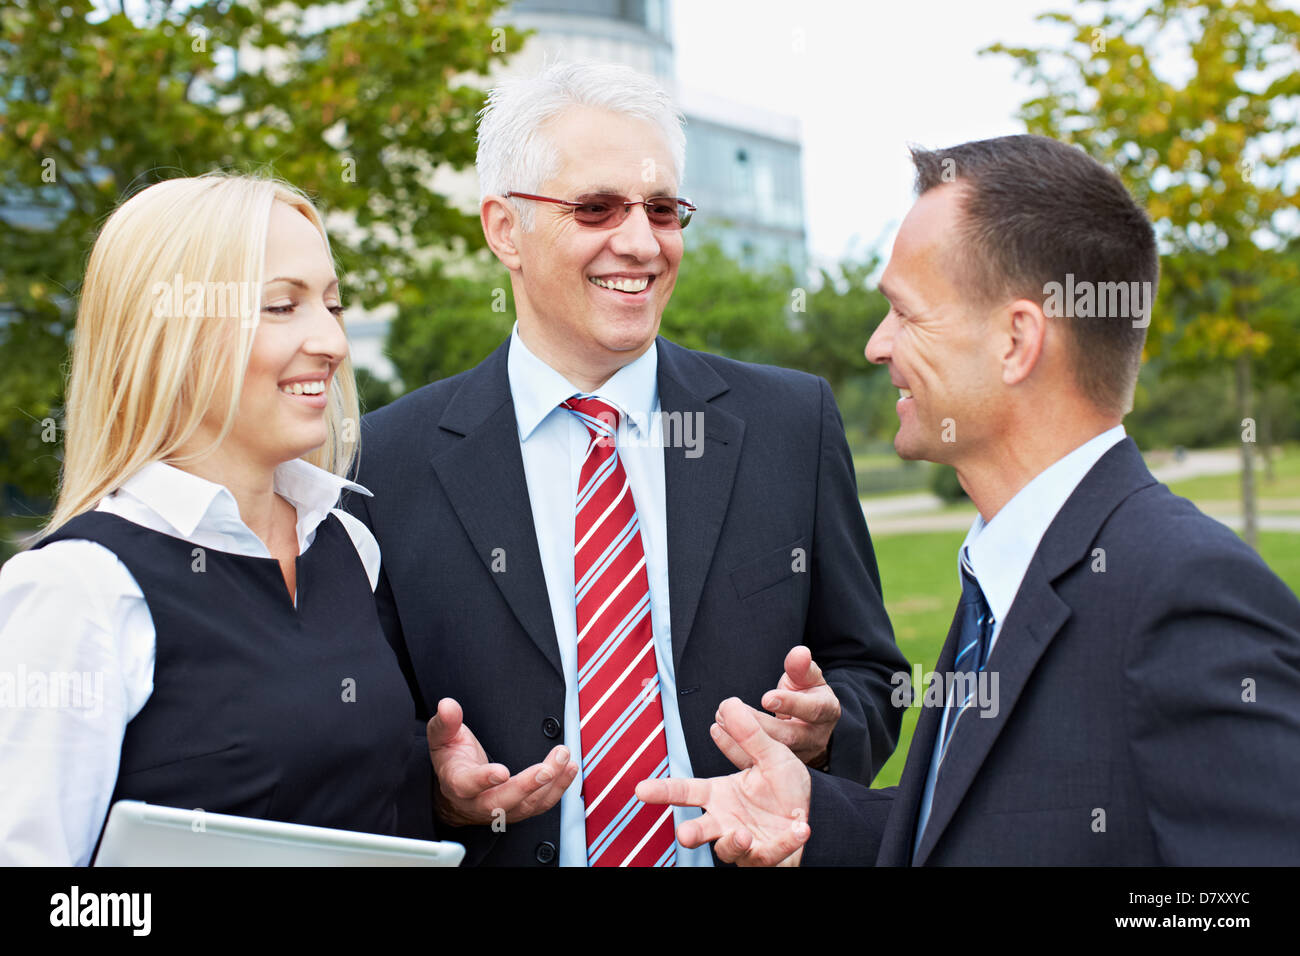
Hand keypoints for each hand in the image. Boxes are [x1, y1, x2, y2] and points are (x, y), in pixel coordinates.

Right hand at [426, 697, 578, 826]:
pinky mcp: (519, 810)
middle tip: (547, 768)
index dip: (484, 780)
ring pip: (527, 805)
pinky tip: (570, 769)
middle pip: (502, 801)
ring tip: (565, 760)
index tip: (501, 771)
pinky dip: (558, 789)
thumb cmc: (451, 760)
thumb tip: (447, 705)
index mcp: (458, 783)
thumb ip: (446, 722)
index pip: (468, 785)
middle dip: (527, 786)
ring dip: (550, 784)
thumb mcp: (442, 738)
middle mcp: (478, 803)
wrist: (455, 791)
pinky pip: (540, 805)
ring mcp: (501, 810)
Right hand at [637, 697, 810, 865]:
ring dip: (734, 842)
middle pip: (699, 830)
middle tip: (685, 835)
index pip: (686, 792)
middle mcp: (726, 821)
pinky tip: (800, 829)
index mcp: (720, 795)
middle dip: (691, 833)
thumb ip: (750, 735)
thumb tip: (729, 703)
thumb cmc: (784, 787)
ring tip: (743, 833)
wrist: (814, 812)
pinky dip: (784, 842)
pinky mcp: (766, 856)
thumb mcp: (772, 755)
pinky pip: (769, 852)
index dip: (663, 790)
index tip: (640, 789)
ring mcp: (744, 842)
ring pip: (728, 849)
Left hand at [713, 645, 840, 769]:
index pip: (813, 709)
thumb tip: (800, 652)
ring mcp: (799, 756)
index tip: (765, 698)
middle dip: (758, 724)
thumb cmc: (806, 693)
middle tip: (730, 709)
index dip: (790, 703)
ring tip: (720, 719)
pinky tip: (719, 733)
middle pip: (788, 736)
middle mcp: (815, 737)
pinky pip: (758, 762)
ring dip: (742, 738)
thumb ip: (801, 667)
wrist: (808, 722)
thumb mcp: (807, 677)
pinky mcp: (780, 766)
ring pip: (772, 753)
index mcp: (827, 712)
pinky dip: (736, 750)